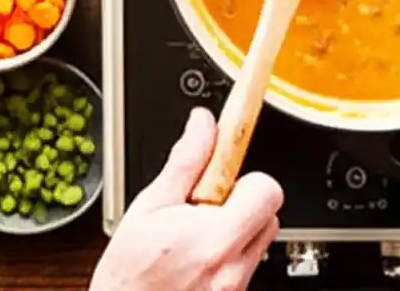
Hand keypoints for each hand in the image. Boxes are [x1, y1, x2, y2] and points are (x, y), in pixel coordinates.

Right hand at [90, 108, 282, 290]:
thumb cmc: (129, 274)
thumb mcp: (149, 206)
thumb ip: (185, 161)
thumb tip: (203, 124)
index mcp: (215, 237)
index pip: (268, 190)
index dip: (246, 178)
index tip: (227, 174)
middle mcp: (234, 267)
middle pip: (270, 214)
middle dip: (243, 203)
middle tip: (207, 208)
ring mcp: (237, 286)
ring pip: (260, 241)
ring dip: (238, 230)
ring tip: (199, 235)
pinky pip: (249, 265)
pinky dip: (231, 256)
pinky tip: (200, 259)